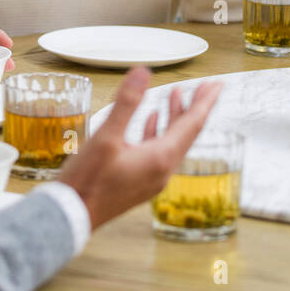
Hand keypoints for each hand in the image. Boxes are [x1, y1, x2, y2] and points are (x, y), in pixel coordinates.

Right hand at [58, 67, 221, 229]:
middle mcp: (162, 170)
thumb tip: (143, 73)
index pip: (192, 124)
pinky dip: (159, 131)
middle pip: (187, 133)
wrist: (71, 217)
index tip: (218, 85)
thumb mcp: (105, 137)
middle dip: (196, 107)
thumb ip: (126, 103)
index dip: (205, 102)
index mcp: (160, 158)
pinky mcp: (140, 181)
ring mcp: (152, 178)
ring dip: (176, 117)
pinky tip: (153, 120)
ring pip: (172, 141)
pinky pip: (159, 151)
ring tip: (178, 95)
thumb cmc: (87, 181)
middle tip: (206, 87)